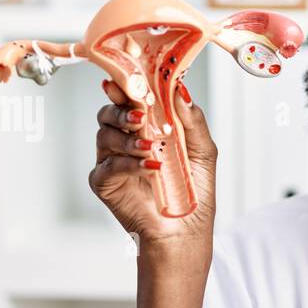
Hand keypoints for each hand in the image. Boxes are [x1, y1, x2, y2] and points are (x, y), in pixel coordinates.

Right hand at [89, 80, 216, 255]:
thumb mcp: (202, 151)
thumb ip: (191, 120)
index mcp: (146, 127)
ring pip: (106, 135)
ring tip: (151, 147)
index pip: (131, 99)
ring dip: (129, 139)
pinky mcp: (104, 182)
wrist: (185, 230)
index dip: (128, 86)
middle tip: (139, 115)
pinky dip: (129, 163)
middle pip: (109, 112)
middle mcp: (125, 139)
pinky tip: (148, 167)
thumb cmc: (193, 192)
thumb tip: (181, 90)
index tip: (132, 78)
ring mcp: (112, 160)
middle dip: (121, 109)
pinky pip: (109, 165)